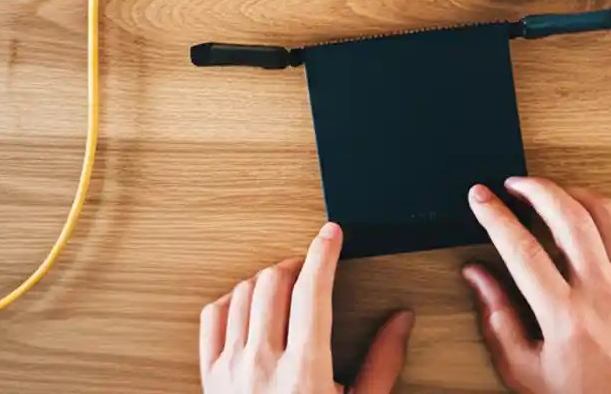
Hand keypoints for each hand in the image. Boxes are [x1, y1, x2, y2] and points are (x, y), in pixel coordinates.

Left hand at [200, 222, 414, 393]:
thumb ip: (382, 363)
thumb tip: (401, 320)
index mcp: (304, 371)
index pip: (312, 290)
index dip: (323, 252)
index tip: (332, 233)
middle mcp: (262, 364)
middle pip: (274, 281)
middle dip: (296, 263)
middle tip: (312, 269)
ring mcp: (230, 369)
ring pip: (243, 293)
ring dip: (266, 280)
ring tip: (285, 288)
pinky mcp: (209, 378)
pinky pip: (213, 317)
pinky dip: (232, 300)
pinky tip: (248, 307)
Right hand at [463, 178, 610, 393]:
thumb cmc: (583, 391)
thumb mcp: (525, 367)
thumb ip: (496, 318)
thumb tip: (476, 274)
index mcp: (565, 316)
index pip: (522, 250)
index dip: (496, 216)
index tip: (480, 197)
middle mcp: (601, 292)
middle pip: (567, 216)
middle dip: (535, 189)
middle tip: (514, 184)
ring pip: (603, 212)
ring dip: (571, 191)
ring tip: (549, 193)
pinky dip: (604, 207)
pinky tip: (586, 209)